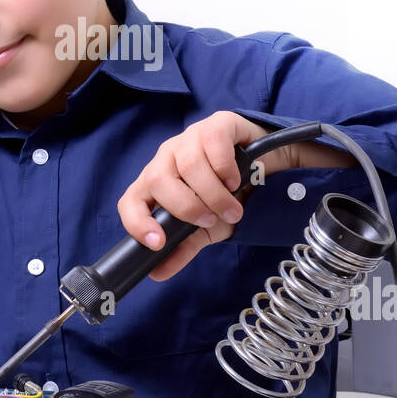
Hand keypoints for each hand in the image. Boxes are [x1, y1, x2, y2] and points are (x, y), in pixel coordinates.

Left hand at [115, 112, 298, 281]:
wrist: (265, 170)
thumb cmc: (228, 196)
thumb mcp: (206, 229)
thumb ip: (182, 248)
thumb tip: (156, 273)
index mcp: (157, 184)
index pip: (130, 200)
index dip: (137, 222)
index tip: (158, 242)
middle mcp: (167, 158)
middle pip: (158, 180)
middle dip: (187, 208)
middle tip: (212, 220)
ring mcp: (189, 138)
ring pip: (188, 164)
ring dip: (213, 193)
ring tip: (231, 207)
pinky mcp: (215, 124)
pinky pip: (211, 143)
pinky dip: (225, 167)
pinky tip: (235, 179)